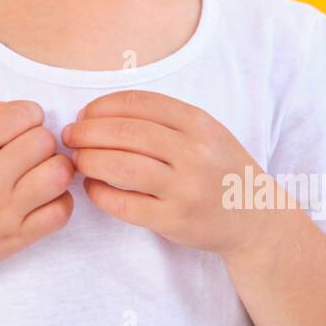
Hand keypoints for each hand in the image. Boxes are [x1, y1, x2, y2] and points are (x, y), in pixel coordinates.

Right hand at [0, 100, 74, 290]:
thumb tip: (10, 107)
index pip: (24, 114)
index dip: (26, 114)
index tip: (19, 126)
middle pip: (45, 141)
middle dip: (39, 138)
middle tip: (26, 149)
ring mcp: (5, 211)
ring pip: (59, 174)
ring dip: (55, 167)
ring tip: (40, 170)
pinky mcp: (16, 238)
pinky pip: (60, 212)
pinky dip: (60, 200)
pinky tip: (42, 196)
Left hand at [62, 89, 269, 257]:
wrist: (255, 217)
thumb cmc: (219, 168)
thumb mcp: (205, 132)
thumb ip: (163, 119)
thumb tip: (98, 113)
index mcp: (200, 124)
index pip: (139, 104)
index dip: (103, 106)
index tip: (85, 114)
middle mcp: (195, 154)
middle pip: (124, 134)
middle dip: (87, 132)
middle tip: (70, 137)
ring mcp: (186, 189)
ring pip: (121, 168)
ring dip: (89, 161)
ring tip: (77, 160)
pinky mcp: (175, 221)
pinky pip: (124, 205)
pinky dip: (99, 194)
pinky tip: (92, 187)